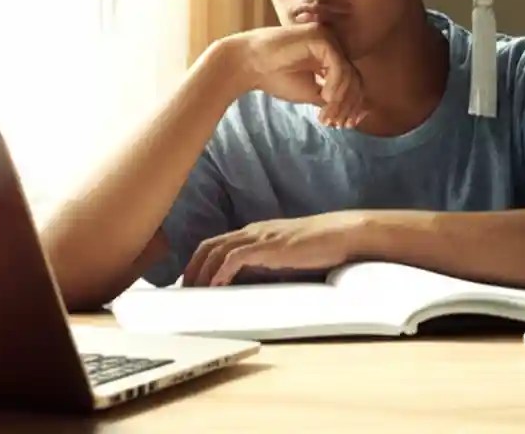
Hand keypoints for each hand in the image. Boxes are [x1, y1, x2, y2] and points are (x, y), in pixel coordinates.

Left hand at [183, 211, 368, 286]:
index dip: (198, 263)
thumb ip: (266, 264)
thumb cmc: (318, 247)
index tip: (190, 284)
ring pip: (216, 251)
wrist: (341, 234)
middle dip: (192, 269)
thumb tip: (248, 283)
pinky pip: (235, 257)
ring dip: (202, 273)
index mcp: (254, 233)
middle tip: (184, 292)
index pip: (215, 244)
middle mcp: (252, 231)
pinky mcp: (269, 246)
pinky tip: (215, 287)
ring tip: (194, 293)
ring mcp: (260, 237)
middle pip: (208, 246)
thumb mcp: (284, 257)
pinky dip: (221, 272)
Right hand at [224, 23, 367, 127]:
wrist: (250, 65)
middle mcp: (333, 46)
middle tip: (335, 123)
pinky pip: (338, 65)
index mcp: (332, 58)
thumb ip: (334, 101)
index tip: (345, 125)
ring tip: (326, 115)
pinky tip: (324, 97)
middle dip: (348, 105)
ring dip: (340, 99)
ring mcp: (328, 39)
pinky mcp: (320, 37)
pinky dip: (335, 84)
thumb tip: (361, 115)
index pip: (354, 82)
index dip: (353, 105)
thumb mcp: (311, 93)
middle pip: (356, 79)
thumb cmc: (276, 78)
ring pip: (349, 73)